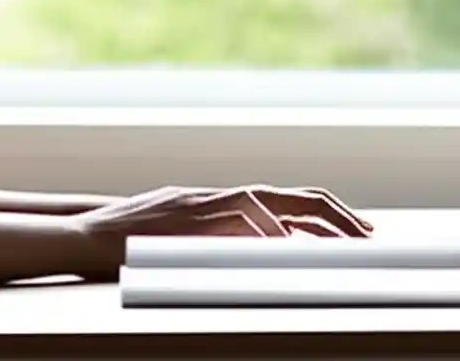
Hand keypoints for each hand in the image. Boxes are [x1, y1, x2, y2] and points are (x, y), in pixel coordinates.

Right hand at [71, 183, 373, 280]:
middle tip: (369, 237)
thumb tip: (272, 261)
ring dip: (310, 218)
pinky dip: (262, 224)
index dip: (329, 218)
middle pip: (293, 197)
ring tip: (342, 238)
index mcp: (232, 209)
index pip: (291, 206)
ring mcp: (208, 200)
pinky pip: (235, 210)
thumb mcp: (195, 248)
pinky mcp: (190, 208)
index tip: (360, 235)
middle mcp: (225, 198)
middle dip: (336, 215)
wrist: (90, 234)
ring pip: (272, 198)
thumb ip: (230, 247)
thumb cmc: (139, 246)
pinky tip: (283, 241)